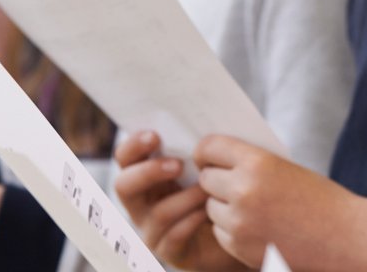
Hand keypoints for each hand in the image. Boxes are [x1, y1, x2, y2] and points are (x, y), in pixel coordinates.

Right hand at [114, 131, 248, 271]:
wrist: (242, 226)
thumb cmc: (223, 186)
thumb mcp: (208, 162)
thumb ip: (197, 146)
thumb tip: (202, 115)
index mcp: (146, 176)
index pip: (125, 158)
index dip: (133, 146)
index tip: (155, 135)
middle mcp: (142, 203)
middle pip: (124, 185)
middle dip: (149, 172)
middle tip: (178, 165)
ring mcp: (153, 230)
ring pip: (156, 212)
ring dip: (184, 198)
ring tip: (207, 189)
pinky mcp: (171, 251)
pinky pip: (174, 237)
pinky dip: (192, 220)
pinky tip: (209, 211)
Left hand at [195, 135, 354, 268]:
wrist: (347, 239)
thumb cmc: (321, 200)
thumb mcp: (286, 168)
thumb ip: (252, 163)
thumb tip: (217, 159)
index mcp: (257, 163)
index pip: (209, 147)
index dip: (206, 153)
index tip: (209, 158)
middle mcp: (243, 191)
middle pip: (205, 180)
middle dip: (216, 182)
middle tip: (231, 184)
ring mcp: (240, 222)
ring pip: (211, 208)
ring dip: (224, 208)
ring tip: (253, 209)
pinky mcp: (240, 248)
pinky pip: (221, 233)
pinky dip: (233, 231)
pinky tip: (258, 228)